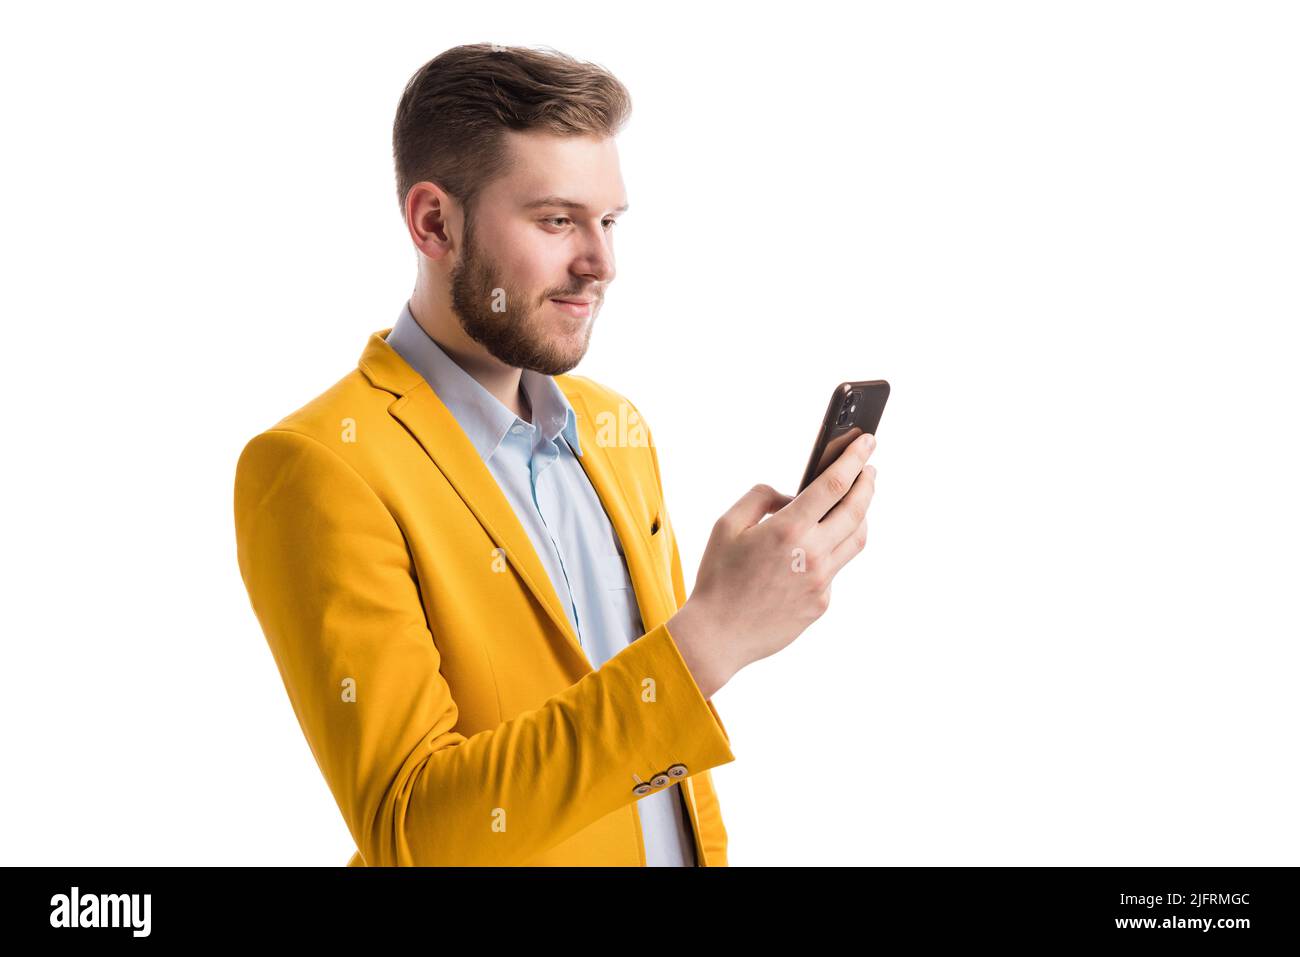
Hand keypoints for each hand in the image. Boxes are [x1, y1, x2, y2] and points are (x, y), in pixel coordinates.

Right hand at [668, 432, 877, 695]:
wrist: (717, 636)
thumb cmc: (718, 578)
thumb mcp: (726, 526)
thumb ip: (761, 498)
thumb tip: (790, 496)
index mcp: (788, 529)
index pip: (834, 484)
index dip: (855, 459)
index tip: (867, 442)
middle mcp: (812, 554)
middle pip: (857, 510)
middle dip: (867, 483)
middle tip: (869, 469)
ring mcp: (821, 582)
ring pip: (856, 540)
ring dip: (861, 515)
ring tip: (856, 501)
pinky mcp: (821, 603)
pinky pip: (836, 568)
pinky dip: (833, 549)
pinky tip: (821, 545)